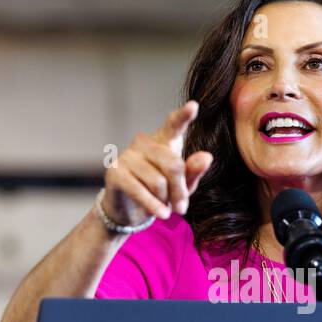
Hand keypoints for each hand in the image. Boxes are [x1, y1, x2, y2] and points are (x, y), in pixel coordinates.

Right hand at [102, 100, 214, 224]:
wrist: (129, 211)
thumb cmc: (159, 193)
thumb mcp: (181, 186)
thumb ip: (193, 171)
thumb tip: (207, 157)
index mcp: (163, 141)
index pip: (174, 126)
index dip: (183, 116)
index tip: (194, 106)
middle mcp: (144, 143)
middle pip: (173, 165)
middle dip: (180, 191)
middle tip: (182, 208)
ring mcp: (127, 155)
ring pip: (158, 181)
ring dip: (165, 201)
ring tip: (165, 209)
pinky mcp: (115, 172)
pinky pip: (140, 190)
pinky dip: (153, 205)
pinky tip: (162, 215)